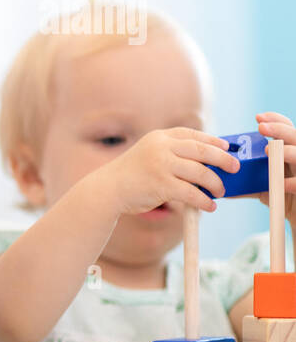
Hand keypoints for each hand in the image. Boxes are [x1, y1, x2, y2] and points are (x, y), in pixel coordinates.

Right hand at [92, 127, 235, 214]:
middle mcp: (161, 147)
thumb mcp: (149, 154)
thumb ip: (173, 153)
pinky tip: (209, 206)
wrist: (107, 189)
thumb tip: (207, 161)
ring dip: (215, 183)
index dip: (213, 141)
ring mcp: (160, 165)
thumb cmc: (131, 175)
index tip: (226, 148)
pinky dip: (204, 201)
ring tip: (220, 191)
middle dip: (223, 160)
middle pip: (202, 151)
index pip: (193, 135)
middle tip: (234, 168)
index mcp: (159, 137)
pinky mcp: (161, 185)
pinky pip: (191, 193)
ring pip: (200, 173)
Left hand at [254, 113, 295, 226]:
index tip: (258, 118)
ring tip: (270, 152)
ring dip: (287, 151)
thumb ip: (245, 180)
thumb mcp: (262, 186)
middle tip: (261, 128)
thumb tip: (218, 178)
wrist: (295, 216)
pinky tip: (282, 184)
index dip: (275, 120)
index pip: (286, 129)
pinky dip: (292, 182)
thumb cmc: (282, 197)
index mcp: (290, 152)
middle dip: (279, 130)